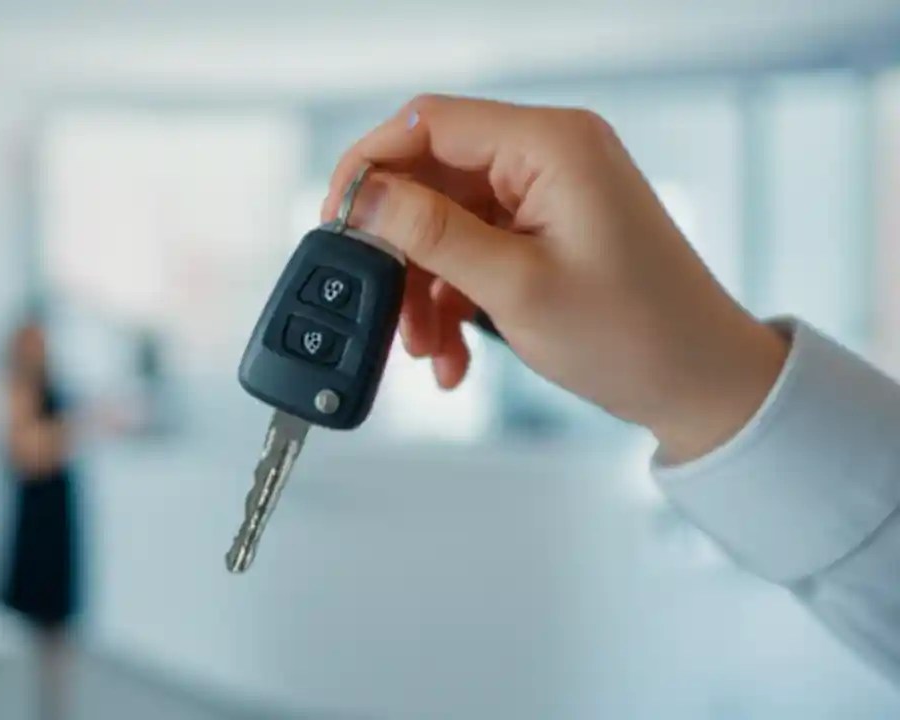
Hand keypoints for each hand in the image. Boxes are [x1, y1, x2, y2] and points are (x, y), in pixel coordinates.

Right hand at [323, 95, 788, 461]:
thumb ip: (431, 234)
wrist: (701, 384)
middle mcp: (548, 155)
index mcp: (551, 144)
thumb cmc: (636, 335)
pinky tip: (450, 352)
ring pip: (444, 221)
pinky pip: (472, 248)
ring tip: (424, 348)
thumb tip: (363, 198)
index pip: (428, 123)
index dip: (371, 167)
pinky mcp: (545, 228)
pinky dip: (451, 298)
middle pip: (431, 177)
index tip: (337, 221)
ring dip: (423, 288)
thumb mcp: (516, 287)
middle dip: (399, 249)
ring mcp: (546, 192)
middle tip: (379, 303)